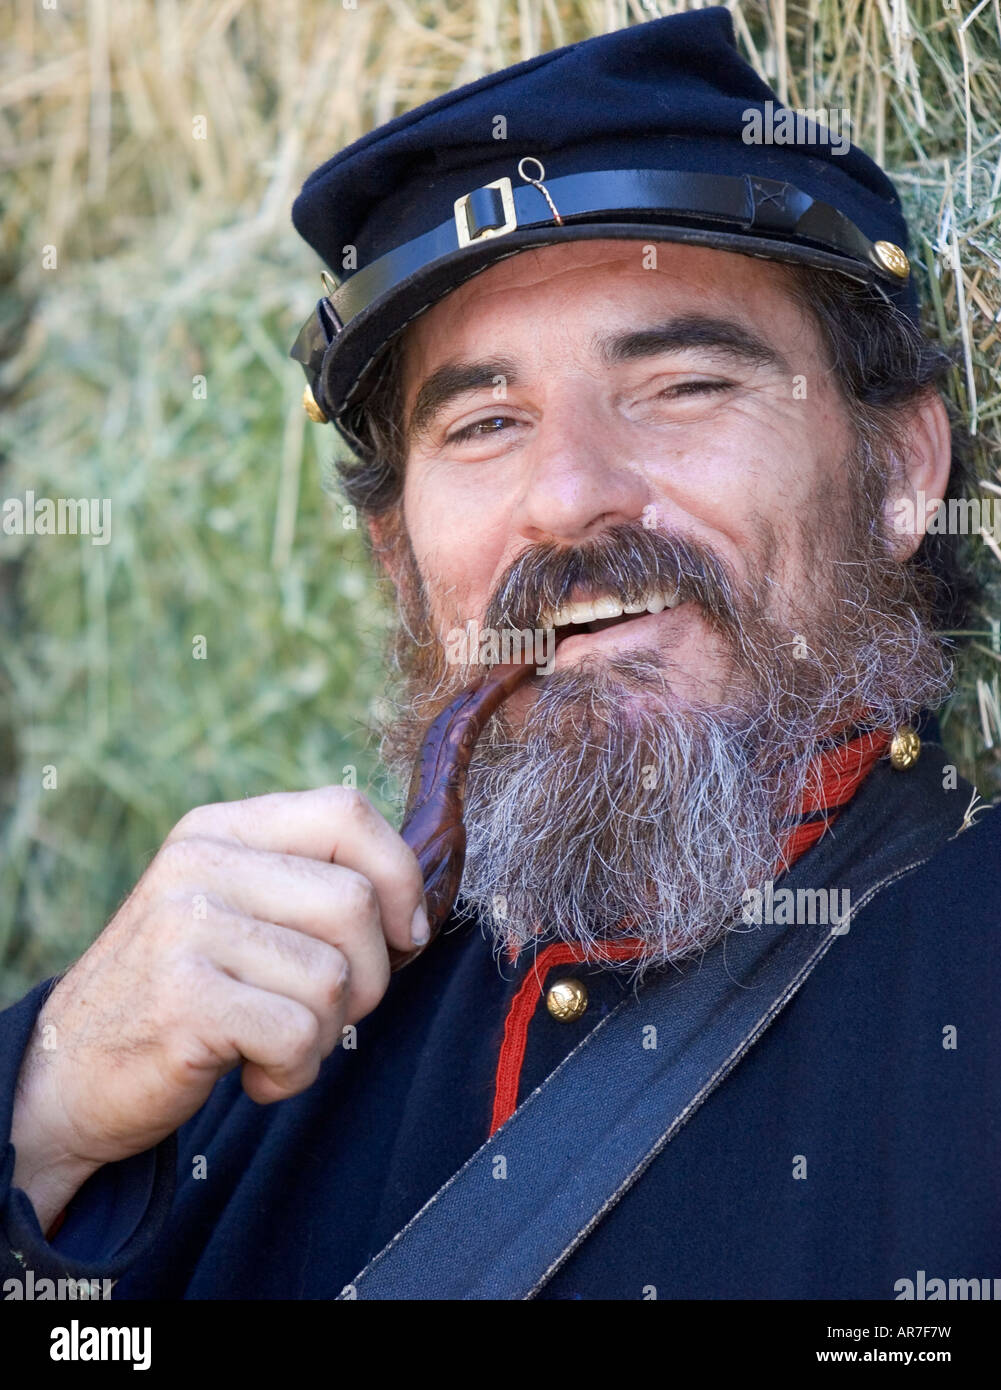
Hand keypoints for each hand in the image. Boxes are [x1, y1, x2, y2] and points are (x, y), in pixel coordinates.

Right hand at [10, 786, 427, 1230]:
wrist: (68, 1072)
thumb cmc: (183, 993)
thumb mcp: (234, 909)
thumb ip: (307, 885)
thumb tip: (415, 909)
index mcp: (221, 827)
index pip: (346, 812)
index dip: (400, 877)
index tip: (404, 935)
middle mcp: (199, 862)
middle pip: (354, 902)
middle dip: (367, 977)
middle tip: (322, 1012)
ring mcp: (187, 925)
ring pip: (334, 977)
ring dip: (324, 1034)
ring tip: (271, 1042)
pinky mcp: (185, 998)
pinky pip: (301, 1035)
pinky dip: (293, 1073)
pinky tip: (252, 1073)